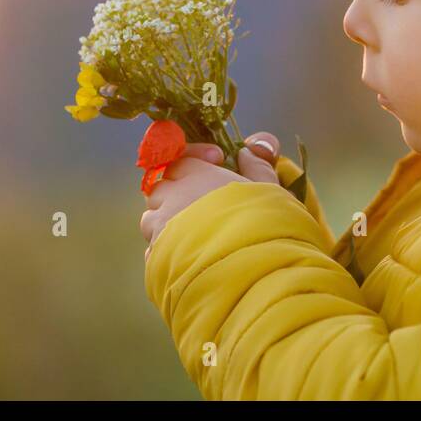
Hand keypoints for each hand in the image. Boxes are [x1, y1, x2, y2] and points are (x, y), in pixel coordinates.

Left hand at [141, 133, 279, 265]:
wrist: (243, 268)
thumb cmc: (259, 222)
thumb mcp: (268, 188)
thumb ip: (257, 167)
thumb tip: (248, 151)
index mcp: (196, 175)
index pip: (180, 160)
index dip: (195, 162)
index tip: (216, 167)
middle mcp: (172, 198)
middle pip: (160, 190)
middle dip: (175, 195)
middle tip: (201, 207)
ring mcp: (160, 230)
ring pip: (151, 221)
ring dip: (166, 225)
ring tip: (193, 237)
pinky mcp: (156, 259)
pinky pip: (152, 252)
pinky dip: (165, 253)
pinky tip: (188, 260)